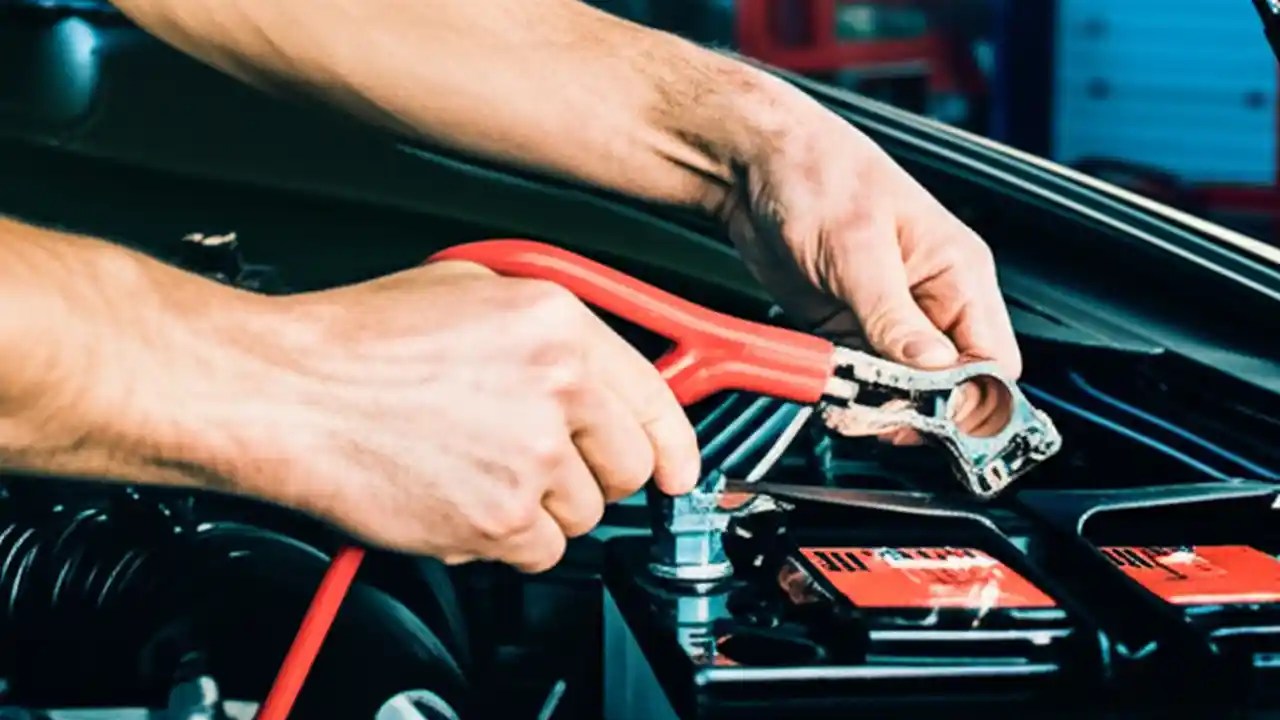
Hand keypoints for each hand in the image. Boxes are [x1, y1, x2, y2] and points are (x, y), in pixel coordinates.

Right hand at [225, 261, 698, 571]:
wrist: (289, 393)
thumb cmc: (360, 341)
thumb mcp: (470, 290)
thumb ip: (549, 330)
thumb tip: (592, 370)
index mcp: (559, 328)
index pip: (658, 402)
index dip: (674, 444)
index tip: (677, 469)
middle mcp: (557, 393)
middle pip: (628, 469)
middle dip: (596, 474)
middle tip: (548, 465)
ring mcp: (530, 461)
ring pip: (583, 516)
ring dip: (543, 506)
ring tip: (480, 471)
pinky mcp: (497, 520)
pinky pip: (540, 553)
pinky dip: (510, 541)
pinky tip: (465, 501)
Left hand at [711, 87, 1020, 438]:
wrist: (754, 164)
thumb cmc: (817, 174)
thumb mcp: (857, 249)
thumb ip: (894, 316)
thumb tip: (934, 367)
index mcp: (959, 272)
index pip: (994, 359)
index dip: (970, 398)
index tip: (930, 417)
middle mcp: (931, 300)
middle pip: (951, 386)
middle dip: (918, 411)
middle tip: (876, 416)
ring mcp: (889, 317)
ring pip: (905, 391)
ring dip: (878, 408)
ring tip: (847, 408)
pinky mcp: (848, 328)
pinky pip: (862, 380)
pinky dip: (848, 395)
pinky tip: (831, 396)